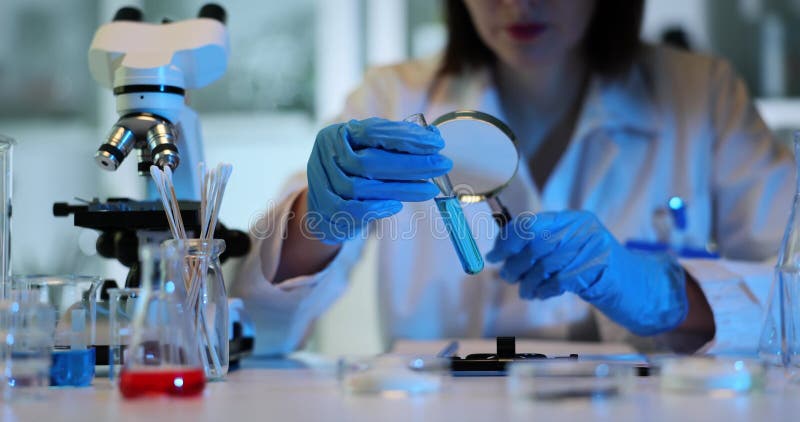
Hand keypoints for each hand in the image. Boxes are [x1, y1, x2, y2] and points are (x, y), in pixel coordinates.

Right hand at [306, 118, 450, 243]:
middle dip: (412, 164)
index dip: (407, 138)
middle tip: (442, 165)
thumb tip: (432, 139)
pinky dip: (376, 208)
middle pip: (371, 162)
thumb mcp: (367, 150)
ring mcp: (324, 184)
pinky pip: (353, 210)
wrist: (323, 206)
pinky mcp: (325, 209)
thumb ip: (394, 144)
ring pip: (364, 187)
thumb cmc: (353, 172)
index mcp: (338, 134)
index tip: (436, 144)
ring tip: (429, 189)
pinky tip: (397, 206)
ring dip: (402, 189)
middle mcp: (328, 156)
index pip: (374, 133)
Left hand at [486, 211, 687, 335]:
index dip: (508, 239)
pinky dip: (545, 289)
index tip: (495, 254)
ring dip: (528, 280)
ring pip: (545, 263)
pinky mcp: (598, 270)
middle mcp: (582, 229)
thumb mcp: (569, 250)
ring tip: (525, 290)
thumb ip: (541, 246)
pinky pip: (560, 280)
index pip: (531, 223)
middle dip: (515, 263)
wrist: (637, 286)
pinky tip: (542, 294)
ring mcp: (592, 248)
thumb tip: (501, 250)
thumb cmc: (595, 269)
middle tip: (507, 276)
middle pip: (536, 243)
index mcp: (572, 220)